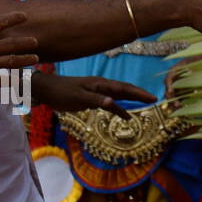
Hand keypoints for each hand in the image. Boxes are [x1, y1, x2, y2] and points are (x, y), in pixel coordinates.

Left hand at [32, 73, 156, 117]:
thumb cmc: (62, 93)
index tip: (152, 98)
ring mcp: (98, 92)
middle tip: (155, 99)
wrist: (47, 90)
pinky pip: (111, 103)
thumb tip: (112, 103)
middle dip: (140, 94)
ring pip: (119, 96)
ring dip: (132, 100)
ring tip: (146, 103)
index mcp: (101, 84)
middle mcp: (103, 87)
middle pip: (125, 90)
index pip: (124, 88)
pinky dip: (119, 109)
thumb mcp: (78, 97)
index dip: (139, 93)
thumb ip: (96, 100)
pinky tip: (125, 116)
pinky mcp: (93, 99)